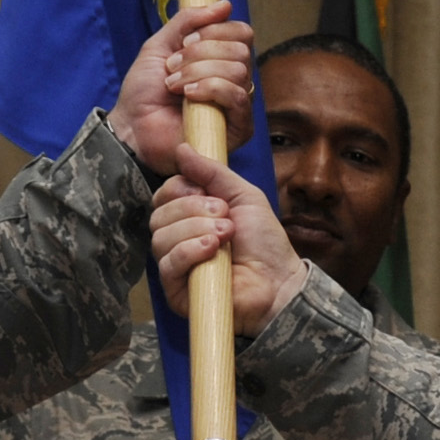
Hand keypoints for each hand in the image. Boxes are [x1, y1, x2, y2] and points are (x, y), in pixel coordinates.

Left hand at [107, 0, 253, 174]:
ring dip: (199, 72)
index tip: (184, 41)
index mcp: (221, 59)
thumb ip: (188, 21)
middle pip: (241, 50)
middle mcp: (234, 80)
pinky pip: (238, 96)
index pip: (241, 33)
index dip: (215, 30)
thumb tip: (225, 4)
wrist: (131, 128)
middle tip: (173, 66)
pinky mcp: (238, 128)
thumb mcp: (160, 45)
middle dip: (202, 53)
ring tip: (174, 85)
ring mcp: (237, 104)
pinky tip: (187, 96)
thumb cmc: (144, 92)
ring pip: (238, 70)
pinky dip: (210, 88)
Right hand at [151, 145, 307, 332]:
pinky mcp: (177, 291)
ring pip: (161, 238)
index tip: (208, 192)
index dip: (180, 189)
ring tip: (226, 234)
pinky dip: (188, 251)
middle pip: (159, 215)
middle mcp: (177, 239)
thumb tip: (182, 148)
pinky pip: (167, 265)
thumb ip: (212, 172)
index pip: (163, 196)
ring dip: (196, 229)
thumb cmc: (264, 242)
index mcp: (189, 216)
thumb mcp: (243, 195)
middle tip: (225, 216)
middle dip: (193, 209)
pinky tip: (212, 249)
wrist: (279, 280)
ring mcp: (176, 266)